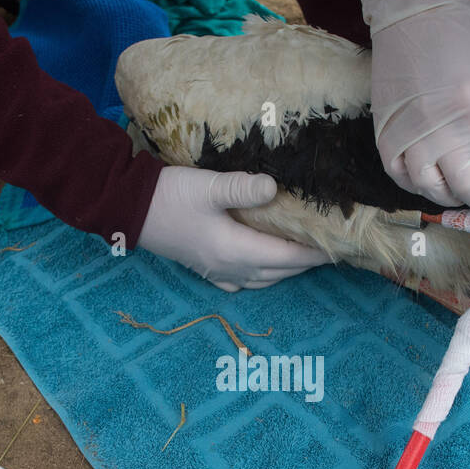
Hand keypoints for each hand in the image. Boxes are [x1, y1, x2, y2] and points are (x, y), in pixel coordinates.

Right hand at [136, 166, 330, 290]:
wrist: (129, 209)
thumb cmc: (170, 196)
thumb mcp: (208, 186)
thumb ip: (244, 188)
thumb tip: (275, 188)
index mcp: (236, 249)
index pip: (288, 256)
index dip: (316, 253)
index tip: (341, 247)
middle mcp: (231, 267)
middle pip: (281, 271)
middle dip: (307, 263)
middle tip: (331, 250)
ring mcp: (216, 271)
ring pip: (263, 279)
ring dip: (287, 271)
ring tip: (304, 258)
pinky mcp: (204, 268)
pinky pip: (241, 282)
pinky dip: (260, 278)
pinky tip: (262, 271)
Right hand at [361, 0, 469, 215]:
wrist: (414, 18)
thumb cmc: (466, 44)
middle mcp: (444, 137)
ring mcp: (411, 143)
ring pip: (436, 192)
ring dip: (457, 199)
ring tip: (469, 194)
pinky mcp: (386, 141)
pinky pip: (404, 181)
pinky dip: (422, 188)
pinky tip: (437, 181)